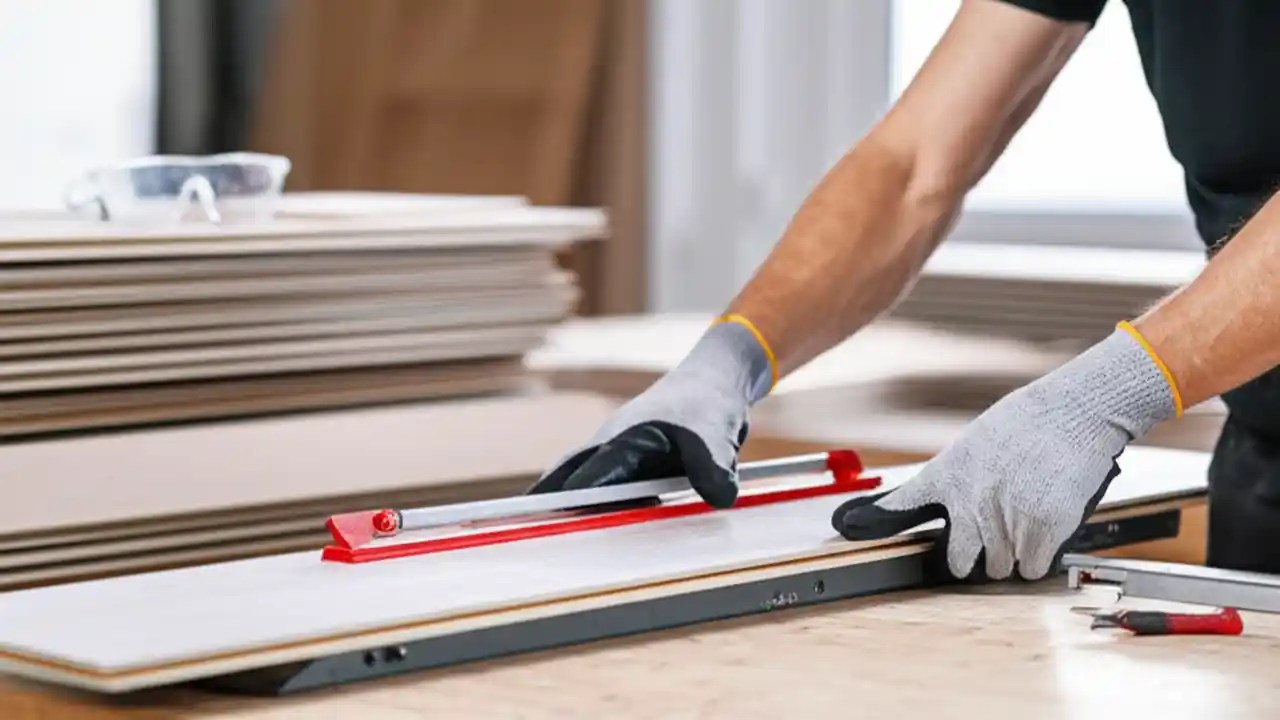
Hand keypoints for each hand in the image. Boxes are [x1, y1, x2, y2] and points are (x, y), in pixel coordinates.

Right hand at [528, 319, 772, 507]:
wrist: (713, 383)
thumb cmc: (707, 404)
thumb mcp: (716, 437)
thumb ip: (713, 469)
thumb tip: (720, 498)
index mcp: (625, 439)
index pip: (590, 477)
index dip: (568, 499)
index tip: (542, 517)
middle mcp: (610, 446)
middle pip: (567, 476)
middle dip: (544, 501)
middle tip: (516, 528)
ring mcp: (615, 455)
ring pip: (579, 481)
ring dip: (565, 505)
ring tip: (539, 538)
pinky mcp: (626, 466)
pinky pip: (600, 488)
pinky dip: (590, 506)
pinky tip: (586, 531)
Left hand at [832, 325, 1178, 579]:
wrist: (1073, 413)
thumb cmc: (1030, 423)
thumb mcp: (977, 444)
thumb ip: (960, 480)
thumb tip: (953, 508)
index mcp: (948, 476)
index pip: (900, 507)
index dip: (873, 523)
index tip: (847, 529)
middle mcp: (969, 503)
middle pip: (957, 563)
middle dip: (975, 558)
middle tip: (992, 540)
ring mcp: (1004, 520)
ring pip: (1000, 568)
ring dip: (1013, 555)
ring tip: (1027, 521)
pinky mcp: (1040, 530)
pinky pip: (1033, 567)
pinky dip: (1041, 556)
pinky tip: (1045, 529)